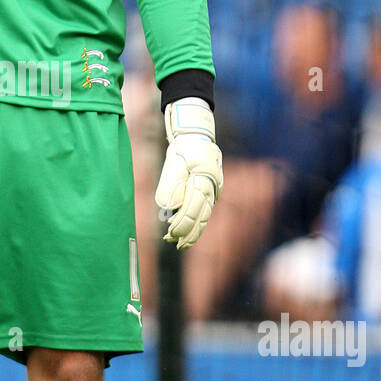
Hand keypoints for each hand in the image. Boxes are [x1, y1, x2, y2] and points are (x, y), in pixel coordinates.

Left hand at [155, 99, 222, 249]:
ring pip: (205, 216)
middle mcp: (211, 188)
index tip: (171, 233)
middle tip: (176, 244)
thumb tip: (167, 208)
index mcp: (203, 180)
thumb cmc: (184, 148)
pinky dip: (197, 223)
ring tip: (182, 244)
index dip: (182, 223)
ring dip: (194, 231)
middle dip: (189, 232)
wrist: (197, 135)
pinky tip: (189, 232)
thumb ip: (170, 185)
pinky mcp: (210, 191)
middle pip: (201, 216)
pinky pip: (205, 211)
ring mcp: (213, 190)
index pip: (192, 208)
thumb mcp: (173, 163)